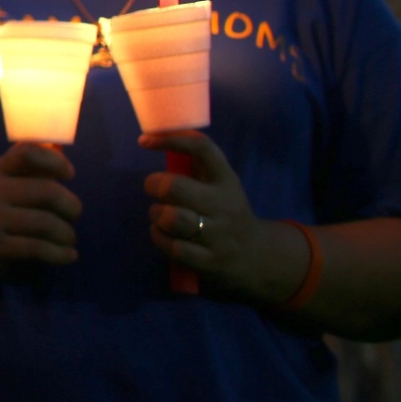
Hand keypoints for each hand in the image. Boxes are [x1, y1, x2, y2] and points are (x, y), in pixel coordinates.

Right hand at [0, 142, 81, 276]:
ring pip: (45, 223)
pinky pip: (38, 249)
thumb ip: (31, 167)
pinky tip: (69, 255)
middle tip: (74, 214)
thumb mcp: (6, 182)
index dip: (53, 161)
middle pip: (46, 191)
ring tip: (68, 238)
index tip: (69, 174)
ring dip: (67, 233)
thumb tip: (60, 147)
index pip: (26, 154)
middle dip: (71, 205)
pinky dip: (61, 254)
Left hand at [141, 131, 300, 302]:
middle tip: (153, 188)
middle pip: (175, 187)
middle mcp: (225, 205)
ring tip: (159, 214)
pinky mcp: (211, 261)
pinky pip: (174, 247)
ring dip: (156, 214)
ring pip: (172, 218)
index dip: (170, 140)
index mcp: (226, 180)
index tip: (144, 141)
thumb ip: (195, 165)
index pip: (201, 149)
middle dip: (154, 185)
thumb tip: (154, 140)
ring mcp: (219, 235)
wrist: (256, 255)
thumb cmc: (225, 211)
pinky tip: (161, 233)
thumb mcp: (220, 184)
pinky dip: (158, 237)